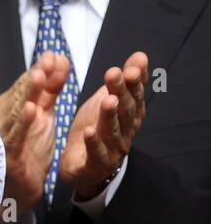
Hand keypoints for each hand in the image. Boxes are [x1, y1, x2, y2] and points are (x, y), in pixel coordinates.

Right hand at [0, 51, 70, 214]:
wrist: (19, 189)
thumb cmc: (28, 150)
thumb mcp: (43, 116)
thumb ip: (49, 90)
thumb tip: (57, 60)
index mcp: (14, 108)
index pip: (28, 86)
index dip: (41, 70)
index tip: (55, 56)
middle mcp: (5, 118)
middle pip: (21, 94)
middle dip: (35, 77)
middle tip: (49, 61)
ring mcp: (4, 136)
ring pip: (16, 111)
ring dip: (27, 94)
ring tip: (39, 77)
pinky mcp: (8, 154)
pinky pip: (15, 136)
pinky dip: (22, 123)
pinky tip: (31, 110)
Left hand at [60, 51, 147, 198]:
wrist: (83, 167)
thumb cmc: (96, 128)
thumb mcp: (107, 100)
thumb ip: (123, 80)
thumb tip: (141, 55)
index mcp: (129, 116)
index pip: (135, 96)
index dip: (135, 82)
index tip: (134, 66)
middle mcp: (125, 132)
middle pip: (125, 111)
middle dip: (122, 92)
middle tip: (116, 74)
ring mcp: (112, 150)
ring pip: (112, 131)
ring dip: (110, 115)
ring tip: (108, 100)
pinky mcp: (96, 165)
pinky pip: (96, 154)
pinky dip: (93, 143)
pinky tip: (88, 131)